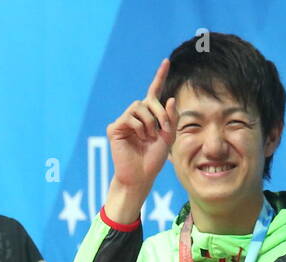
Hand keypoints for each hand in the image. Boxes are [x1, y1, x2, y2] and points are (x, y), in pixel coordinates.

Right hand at [104, 58, 176, 222]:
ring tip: (149, 138)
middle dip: (160, 114)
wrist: (141, 176)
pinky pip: (130, 117)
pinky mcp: (115, 127)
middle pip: (148, 100)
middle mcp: (135, 115)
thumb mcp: (168, 138)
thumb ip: (171, 119)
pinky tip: (139, 139)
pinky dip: (139, 128)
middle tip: (163, 130)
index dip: (160, 77)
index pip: (154, 92)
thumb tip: (170, 98)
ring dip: (150, 123)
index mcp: (149, 116)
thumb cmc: (154, 159)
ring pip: (139, 107)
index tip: (166, 62)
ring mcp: (124, 121)